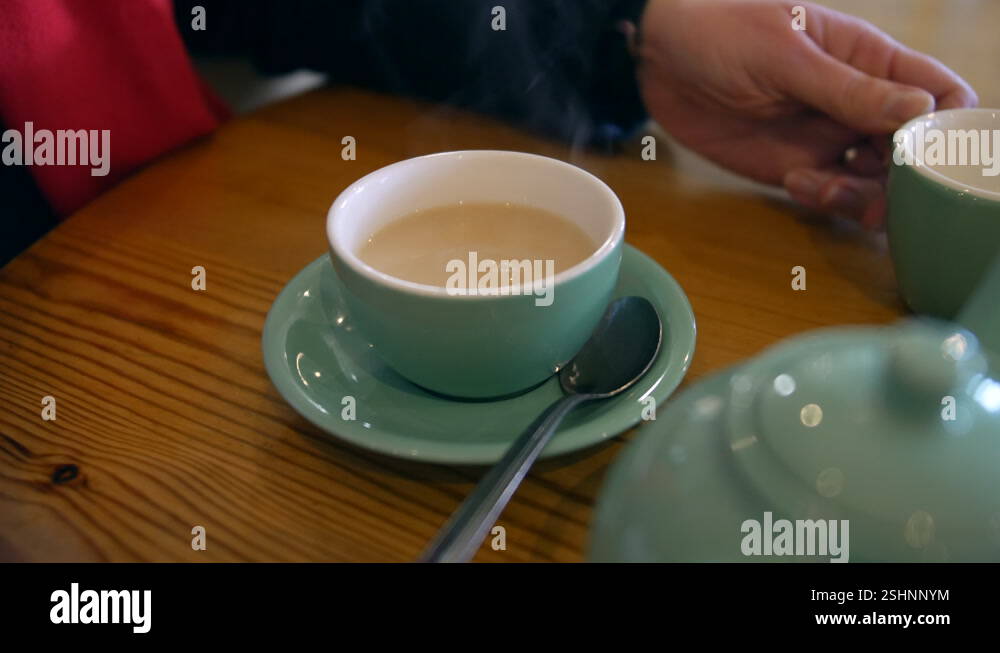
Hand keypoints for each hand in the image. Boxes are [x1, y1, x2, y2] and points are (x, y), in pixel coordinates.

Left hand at [637, 0, 977, 226]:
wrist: (658, 60)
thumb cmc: (721, 34)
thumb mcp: (784, 56)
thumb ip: (847, 88)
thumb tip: (918, 112)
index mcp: (870, 61)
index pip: (940, 95)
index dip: (946, 129)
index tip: (923, 154)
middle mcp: (858, 103)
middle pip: (913, 152)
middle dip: (904, 179)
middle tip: (877, 194)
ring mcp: (828, 137)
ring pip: (876, 182)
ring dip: (866, 197)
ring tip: (825, 188)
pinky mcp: (795, 166)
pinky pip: (831, 194)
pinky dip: (826, 198)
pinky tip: (797, 182)